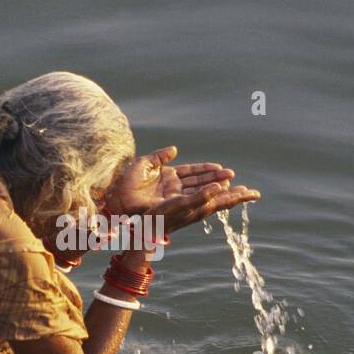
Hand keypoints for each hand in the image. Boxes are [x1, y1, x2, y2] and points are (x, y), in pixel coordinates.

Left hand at [101, 146, 234, 216]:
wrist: (116, 199)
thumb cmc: (125, 183)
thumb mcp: (144, 163)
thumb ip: (160, 156)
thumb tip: (174, 149)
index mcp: (169, 178)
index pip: (192, 173)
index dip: (207, 170)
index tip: (222, 168)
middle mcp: (175, 189)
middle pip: (201, 183)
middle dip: (219, 180)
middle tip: (235, 177)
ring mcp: (175, 197)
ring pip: (202, 192)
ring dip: (219, 189)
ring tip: (237, 188)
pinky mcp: (174, 204)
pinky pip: (194, 198)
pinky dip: (206, 193)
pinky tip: (219, 189)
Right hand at [144, 178, 259, 236]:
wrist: (146, 228)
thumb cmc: (162, 217)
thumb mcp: (181, 205)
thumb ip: (200, 196)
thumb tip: (219, 188)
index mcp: (203, 208)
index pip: (226, 201)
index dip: (240, 196)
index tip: (255, 194)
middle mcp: (200, 208)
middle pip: (224, 200)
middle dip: (237, 195)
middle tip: (253, 193)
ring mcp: (191, 206)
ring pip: (214, 196)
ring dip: (226, 191)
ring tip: (236, 188)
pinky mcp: (182, 203)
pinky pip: (202, 194)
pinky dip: (210, 189)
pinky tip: (210, 188)